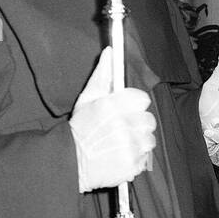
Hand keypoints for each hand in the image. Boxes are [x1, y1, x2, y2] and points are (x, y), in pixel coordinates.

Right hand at [68, 47, 156, 191]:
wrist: (68, 163)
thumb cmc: (79, 128)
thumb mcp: (87, 99)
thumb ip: (103, 76)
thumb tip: (111, 53)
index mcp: (111, 107)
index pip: (143, 99)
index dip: (134, 105)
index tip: (125, 110)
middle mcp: (122, 126)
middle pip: (149, 120)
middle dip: (137, 124)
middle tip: (121, 128)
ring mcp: (128, 147)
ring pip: (150, 140)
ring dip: (139, 142)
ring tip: (120, 143)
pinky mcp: (131, 165)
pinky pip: (145, 158)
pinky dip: (135, 158)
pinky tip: (119, 155)